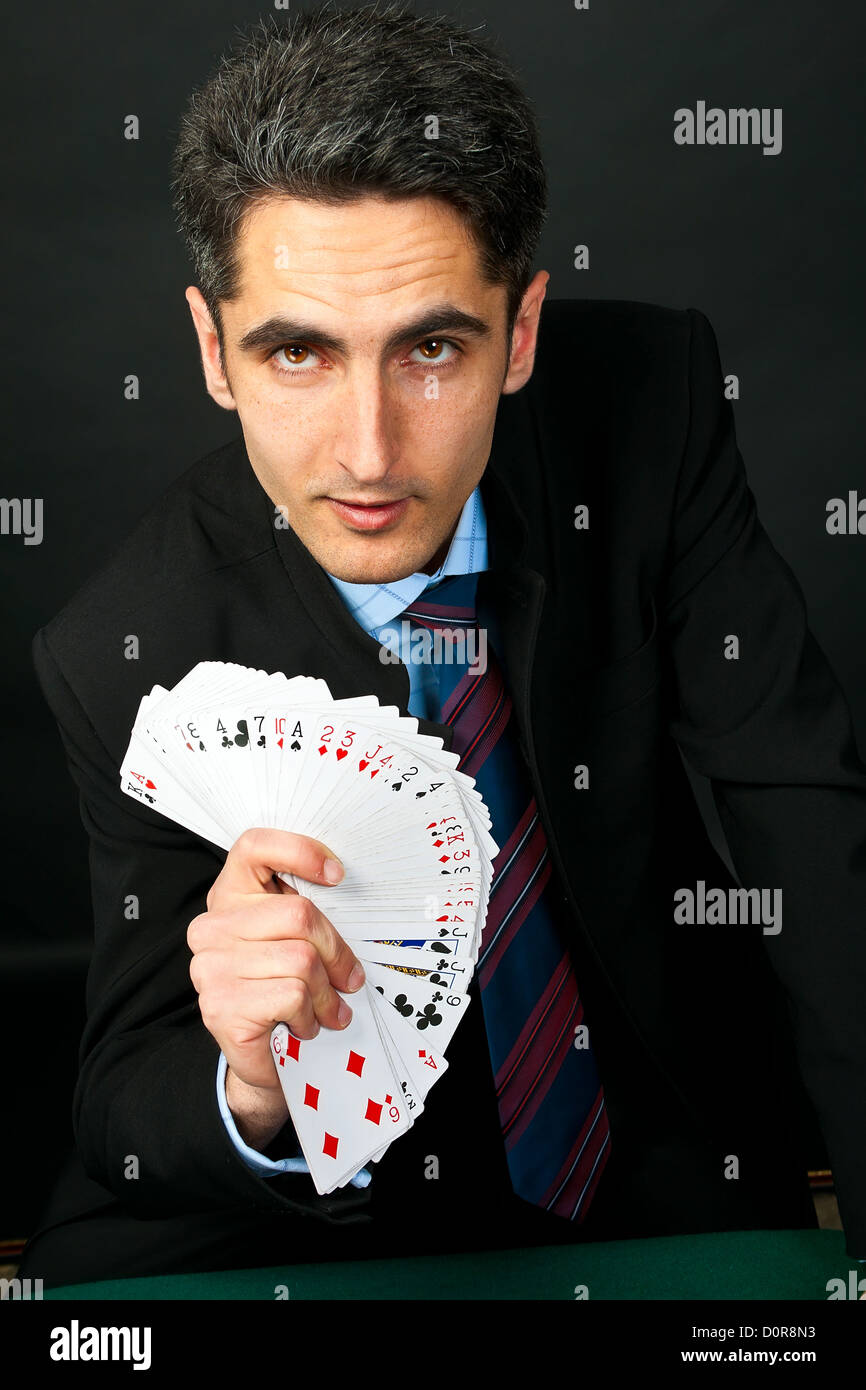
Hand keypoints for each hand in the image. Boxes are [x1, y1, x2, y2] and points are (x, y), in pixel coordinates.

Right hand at [187, 827, 364, 1092]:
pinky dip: (311, 1015)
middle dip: (336, 952)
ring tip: (327, 1009)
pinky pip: (292, 995)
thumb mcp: (294, 940)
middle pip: (299, 913)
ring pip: (302, 960)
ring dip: (327, 993)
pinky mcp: (220, 1006)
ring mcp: (210, 967)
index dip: (300, 851)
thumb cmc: (280, 987)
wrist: (259, 1056)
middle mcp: (211, 927)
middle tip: (350, 979)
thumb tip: (353, 902)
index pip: (255, 846)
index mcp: (229, 896)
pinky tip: (304, 1025)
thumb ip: (308, 913)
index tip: (336, 874)